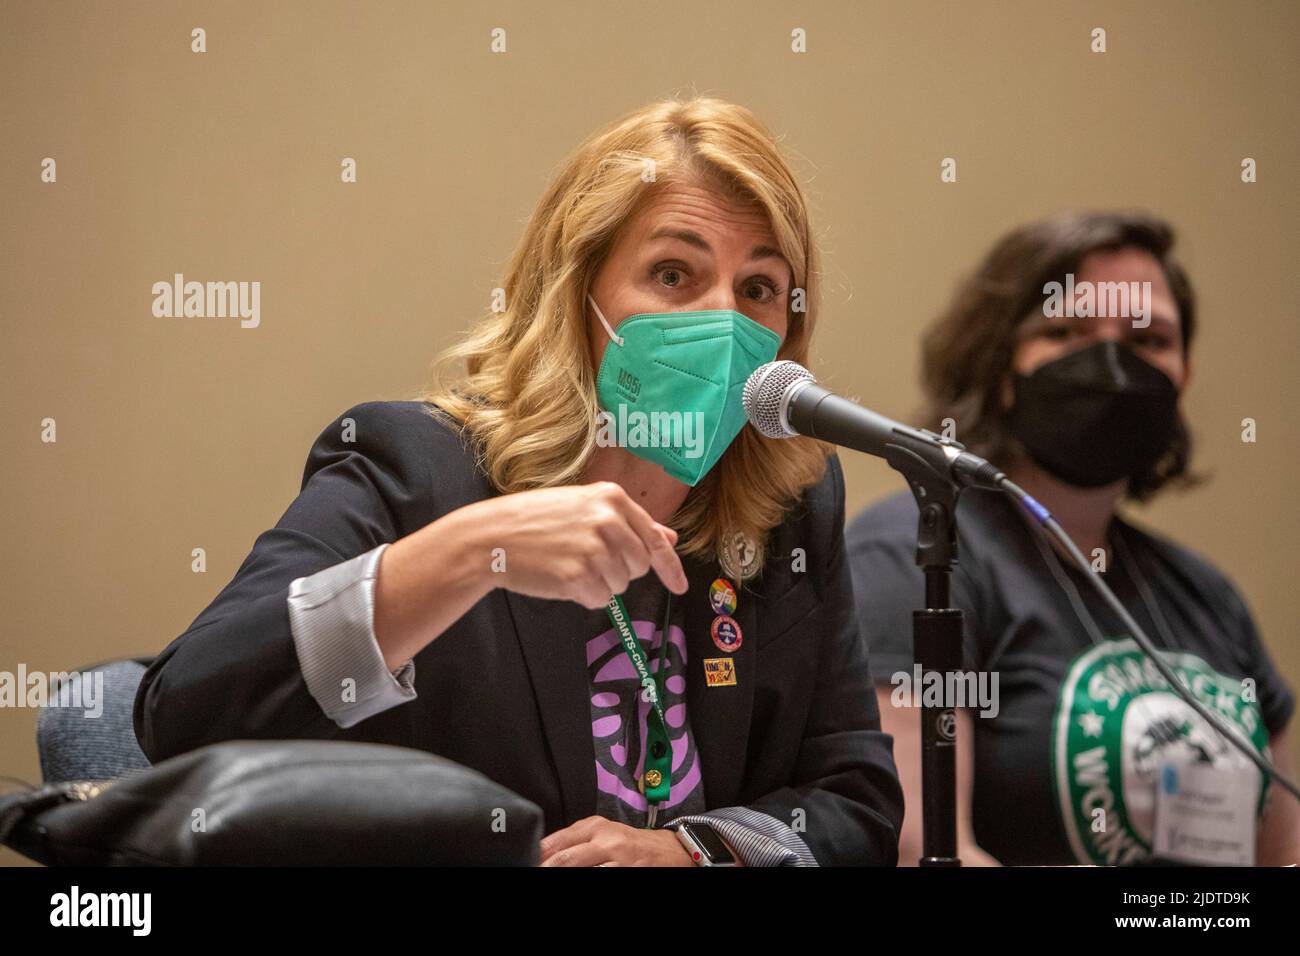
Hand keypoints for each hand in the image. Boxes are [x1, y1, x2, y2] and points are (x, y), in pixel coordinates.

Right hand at [464, 482, 689, 607]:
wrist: (490, 536)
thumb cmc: (533, 520)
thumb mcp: (582, 507)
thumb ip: (627, 522)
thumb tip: (669, 537)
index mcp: (611, 498)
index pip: (655, 539)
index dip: (671, 567)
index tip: (680, 586)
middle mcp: (608, 521)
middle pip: (639, 566)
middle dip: (618, 570)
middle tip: (585, 558)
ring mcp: (595, 549)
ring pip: (620, 585)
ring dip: (598, 583)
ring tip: (567, 563)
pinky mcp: (579, 576)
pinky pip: (600, 600)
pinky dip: (583, 596)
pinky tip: (560, 577)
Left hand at [539, 816, 695, 866]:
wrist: (669, 851)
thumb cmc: (630, 843)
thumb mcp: (602, 832)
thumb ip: (572, 840)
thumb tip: (540, 854)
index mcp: (594, 827)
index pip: (555, 843)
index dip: (536, 858)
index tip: (523, 864)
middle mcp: (605, 842)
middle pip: (565, 860)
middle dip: (545, 870)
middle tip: (530, 873)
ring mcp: (618, 861)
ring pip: (581, 873)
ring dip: (562, 877)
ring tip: (548, 878)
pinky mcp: (629, 874)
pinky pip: (602, 881)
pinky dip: (589, 881)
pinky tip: (582, 881)